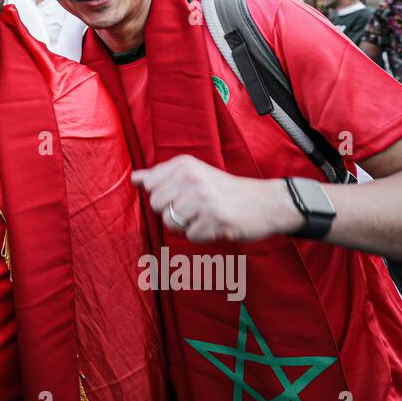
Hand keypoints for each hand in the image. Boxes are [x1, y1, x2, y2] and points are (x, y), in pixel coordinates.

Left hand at [131, 155, 303, 243]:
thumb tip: (135, 178)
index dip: (164, 196)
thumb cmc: (224, 191)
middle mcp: (192, 178)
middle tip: (196, 208)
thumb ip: (162, 176)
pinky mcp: (216, 219)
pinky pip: (191, 236)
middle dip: (173, 213)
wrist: (266, 203)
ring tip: (206, 216)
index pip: (150, 186)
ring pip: (171, 223)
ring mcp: (204, 199)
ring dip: (187, 226)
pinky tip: (216, 225)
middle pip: (157, 206)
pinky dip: (203, 235)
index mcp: (184, 164)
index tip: (183, 194)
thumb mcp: (193, 174)